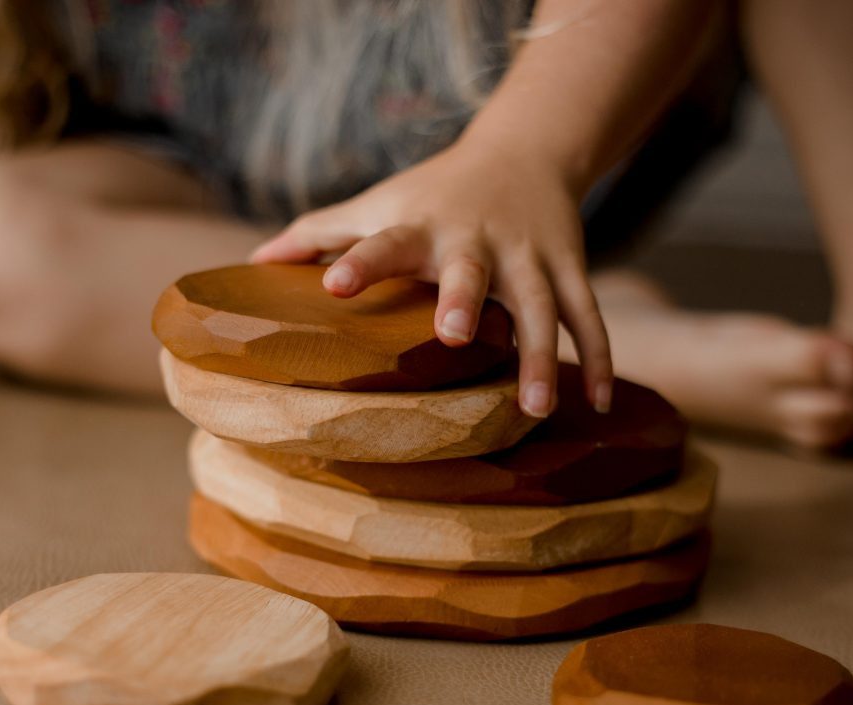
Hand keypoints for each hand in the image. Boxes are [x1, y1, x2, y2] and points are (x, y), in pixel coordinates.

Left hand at [250, 141, 612, 416]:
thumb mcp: (377, 204)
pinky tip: (599, 404)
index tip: (334, 283)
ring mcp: (529, 256)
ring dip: (542, 355)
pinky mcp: (570, 267)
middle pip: (472, 272)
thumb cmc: (433, 191)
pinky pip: (589, 317)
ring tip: (537, 407)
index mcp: (421, 227)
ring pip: (542, 307)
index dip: (360, 261)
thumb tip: (253, 262)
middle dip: (465, 300)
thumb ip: (318, 232)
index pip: (384, 242)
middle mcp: (477, 241)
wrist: (525, 148)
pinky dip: (599, 359)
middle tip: (453, 336)